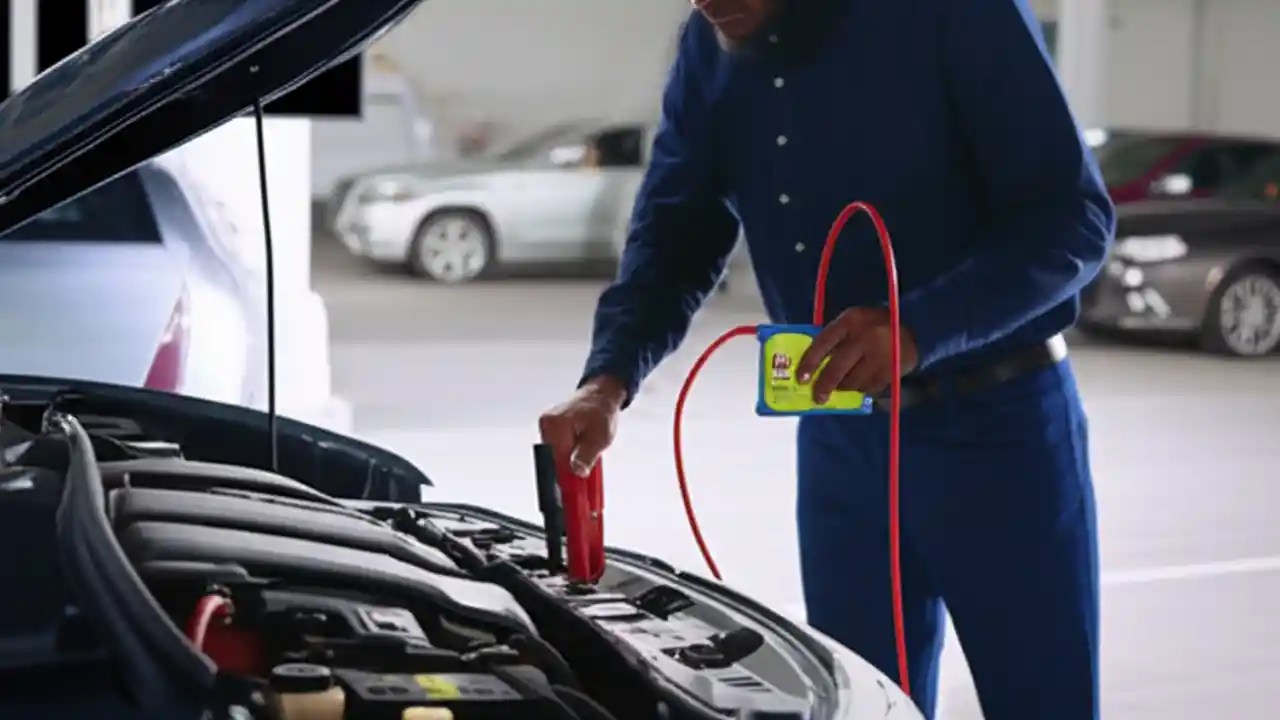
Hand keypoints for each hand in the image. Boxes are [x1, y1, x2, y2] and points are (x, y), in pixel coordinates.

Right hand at [538, 376, 627, 475]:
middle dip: (569, 468)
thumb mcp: (599, 438)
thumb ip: (586, 456)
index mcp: (556, 424)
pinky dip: (568, 453)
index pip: (555, 461)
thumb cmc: (602, 412)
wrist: (601, 396)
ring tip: (586, 449)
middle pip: (553, 460)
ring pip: (555, 457)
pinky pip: (556, 450)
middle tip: (585, 468)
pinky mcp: (549, 429)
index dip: (565, 477)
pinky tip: (580, 446)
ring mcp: (546, 426)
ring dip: (569, 460)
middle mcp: (546, 424)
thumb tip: (576, 472)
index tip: (572, 489)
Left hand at [796, 308, 918, 402]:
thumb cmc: (874, 327)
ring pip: (853, 381)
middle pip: (837, 367)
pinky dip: (861, 389)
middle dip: (824, 385)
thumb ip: (836, 339)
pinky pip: (869, 387)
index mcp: (850, 320)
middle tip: (818, 397)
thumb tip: (812, 367)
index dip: (810, 363)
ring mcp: (880, 354)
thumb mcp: (853, 323)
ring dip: (843, 388)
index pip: (823, 343)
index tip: (801, 379)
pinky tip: (859, 387)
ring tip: (840, 389)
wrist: (914, 331)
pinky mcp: (891, 370)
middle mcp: (865, 336)